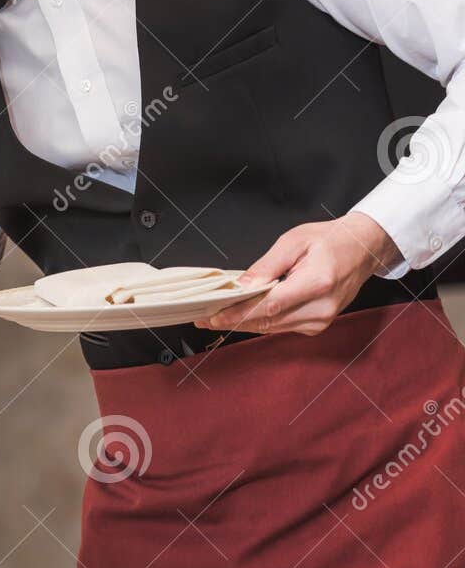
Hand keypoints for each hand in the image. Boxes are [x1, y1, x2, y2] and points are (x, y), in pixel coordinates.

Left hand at [196, 212, 401, 335]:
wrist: (363, 248)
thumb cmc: (331, 240)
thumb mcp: (293, 241)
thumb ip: (266, 266)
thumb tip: (241, 286)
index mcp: (317, 283)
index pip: (269, 306)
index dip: (238, 314)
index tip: (213, 317)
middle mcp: (321, 307)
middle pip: (268, 321)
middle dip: (233, 321)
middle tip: (204, 319)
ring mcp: (322, 319)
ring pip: (272, 328)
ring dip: (244, 323)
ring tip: (216, 318)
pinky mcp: (318, 324)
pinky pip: (282, 327)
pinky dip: (261, 321)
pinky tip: (243, 315)